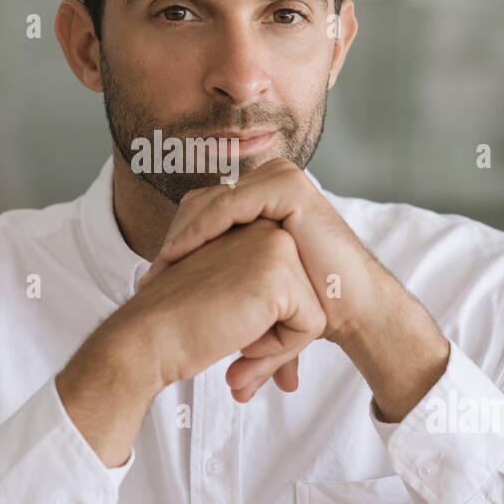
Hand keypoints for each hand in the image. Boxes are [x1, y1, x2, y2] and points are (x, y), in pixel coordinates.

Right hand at [115, 217, 326, 401]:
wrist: (147, 337)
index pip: (291, 290)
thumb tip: (293, 381)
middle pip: (306, 299)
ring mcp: (274, 246)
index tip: (232, 337)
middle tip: (240, 355)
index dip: (270, 328)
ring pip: (312, 312)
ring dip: (278, 346)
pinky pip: (310, 326)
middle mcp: (265, 230)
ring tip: (237, 346)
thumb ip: (264, 324)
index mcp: (251, 231)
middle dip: (279, 337)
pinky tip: (243, 343)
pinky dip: (281, 349)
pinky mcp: (279, 272)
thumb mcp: (230, 309)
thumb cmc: (179, 328)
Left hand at [137, 158, 449, 411]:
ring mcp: (280, 181)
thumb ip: (232, 297)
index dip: (173, 243)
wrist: (353, 311)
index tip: (150, 281)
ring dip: (181, 237)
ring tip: (165, 272)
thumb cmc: (313, 307)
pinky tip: (181, 255)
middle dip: (173, 242)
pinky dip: (201, 229)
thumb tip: (196, 322)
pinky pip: (229, 206)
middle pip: (198, 205)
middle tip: (152, 280)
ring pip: (208, 204)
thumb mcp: (261, 297)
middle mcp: (269, 183)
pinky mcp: (288, 189)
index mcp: (261, 200)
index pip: (199, 212)